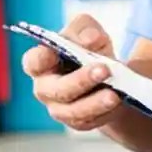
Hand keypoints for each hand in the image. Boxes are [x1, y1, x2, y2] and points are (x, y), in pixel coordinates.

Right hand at [22, 14, 124, 131]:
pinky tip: (118, 101)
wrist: (111, 74)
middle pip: (56, 89)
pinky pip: (89, 120)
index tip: (55, 53)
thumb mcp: (88, 30)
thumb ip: (85, 28)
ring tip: (114, 94)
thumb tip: (89, 39)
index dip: (41, 59)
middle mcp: (46, 88)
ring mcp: (60, 109)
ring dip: (95, 102)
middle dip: (80, 80)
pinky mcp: (77, 122)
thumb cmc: (89, 48)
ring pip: (74, 111)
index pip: (33, 62)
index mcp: (41, 62)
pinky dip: (104, 112)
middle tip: (104, 70)